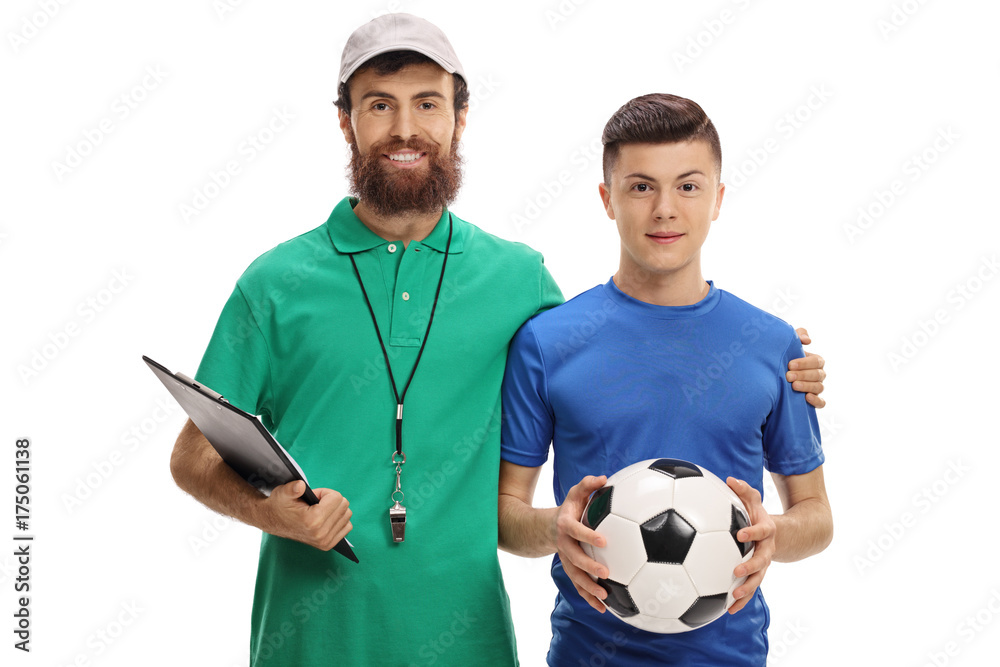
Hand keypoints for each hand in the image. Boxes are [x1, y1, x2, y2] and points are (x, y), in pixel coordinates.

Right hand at [262, 481, 352, 550]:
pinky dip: (339, 519)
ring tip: (318, 511)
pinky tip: (326, 518)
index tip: (313, 497)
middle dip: (330, 500)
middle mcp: (321, 533)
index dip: (324, 493)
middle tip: (315, 504)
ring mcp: (325, 541)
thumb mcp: (283, 493)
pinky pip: (347, 526)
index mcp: (313, 520)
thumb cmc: (279, 505)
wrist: (272, 522)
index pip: (337, 497)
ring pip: (347, 514)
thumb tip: (301, 485)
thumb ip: (292, 488)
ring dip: (335, 509)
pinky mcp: (328, 545)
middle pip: (344, 505)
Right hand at [554, 475, 609, 612]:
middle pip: (574, 558)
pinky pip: (578, 586)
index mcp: (565, 525)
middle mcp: (564, 545)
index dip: (588, 535)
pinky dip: (589, 598)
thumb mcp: (575, 494)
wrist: (550, 527)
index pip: (576, 531)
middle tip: (605, 574)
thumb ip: (588, 484)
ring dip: (589, 588)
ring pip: (575, 576)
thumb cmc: (570, 508)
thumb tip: (603, 477)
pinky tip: (603, 608)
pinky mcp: (570, 570)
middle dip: (589, 567)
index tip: (604, 541)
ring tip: (605, 597)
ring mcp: (566, 560)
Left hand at [726, 478, 775, 613]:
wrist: (781, 535)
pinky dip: (741, 600)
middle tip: (737, 571)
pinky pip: (750, 588)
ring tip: (734, 598)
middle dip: (750, 566)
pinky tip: (729, 610)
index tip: (741, 534)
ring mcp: (763, 564)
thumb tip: (729, 479)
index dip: (752, 532)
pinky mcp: (756, 574)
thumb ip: (743, 490)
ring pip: (758, 579)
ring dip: (747, 589)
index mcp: (765, 530)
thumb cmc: (759, 515)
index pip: (760, 531)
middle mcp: (766, 549)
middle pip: (761, 560)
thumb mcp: (754, 500)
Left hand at [789, 327, 826, 408]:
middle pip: (818, 375)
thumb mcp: (789, 345)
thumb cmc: (783, 358)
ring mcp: (817, 387)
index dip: (804, 363)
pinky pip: (821, 402)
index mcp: (814, 361)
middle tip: (788, 376)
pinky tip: (806, 398)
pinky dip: (816, 401)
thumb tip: (808, 340)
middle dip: (803, 375)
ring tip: (794, 386)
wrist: (772, 377)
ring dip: (807, 386)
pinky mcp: (814, 400)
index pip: (816, 361)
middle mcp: (818, 374)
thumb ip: (798, 335)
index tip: (790, 364)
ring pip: (819, 387)